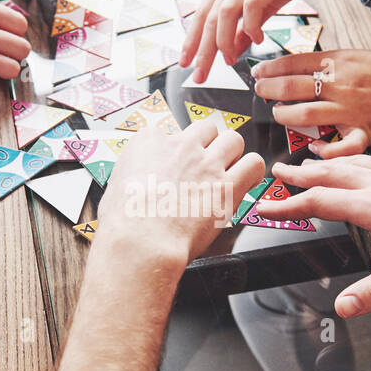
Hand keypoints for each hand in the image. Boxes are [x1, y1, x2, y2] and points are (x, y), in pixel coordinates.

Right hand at [96, 119, 264, 263]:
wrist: (141, 241)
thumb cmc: (124, 222)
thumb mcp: (116, 185)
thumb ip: (134, 173)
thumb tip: (138, 180)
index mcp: (149, 141)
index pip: (170, 132)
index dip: (176, 151)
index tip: (176, 166)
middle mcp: (180, 146)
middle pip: (207, 129)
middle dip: (209, 145)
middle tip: (205, 165)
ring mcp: (206, 164)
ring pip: (233, 139)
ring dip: (232, 154)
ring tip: (227, 171)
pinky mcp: (227, 187)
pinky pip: (254, 164)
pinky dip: (252, 171)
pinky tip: (245, 181)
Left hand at [179, 0, 370, 80]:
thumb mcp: (269, 4)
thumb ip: (249, 25)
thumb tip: (232, 49)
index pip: (203, 12)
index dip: (192, 40)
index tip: (185, 63)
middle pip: (208, 16)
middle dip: (202, 49)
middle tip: (199, 74)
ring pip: (224, 12)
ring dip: (223, 41)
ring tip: (230, 61)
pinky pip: (252, 5)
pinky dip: (250, 27)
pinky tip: (257, 41)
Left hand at [252, 49, 370, 155]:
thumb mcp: (360, 55)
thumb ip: (332, 63)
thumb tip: (301, 66)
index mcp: (341, 61)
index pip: (294, 63)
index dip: (270, 68)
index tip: (257, 72)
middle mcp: (342, 84)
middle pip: (292, 87)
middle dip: (269, 90)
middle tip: (261, 92)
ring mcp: (352, 109)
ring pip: (305, 114)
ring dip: (285, 116)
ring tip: (280, 115)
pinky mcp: (366, 131)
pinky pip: (340, 146)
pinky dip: (325, 150)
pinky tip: (315, 148)